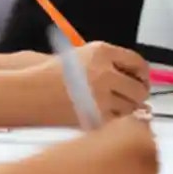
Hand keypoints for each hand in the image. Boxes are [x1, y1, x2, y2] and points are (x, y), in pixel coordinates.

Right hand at [34, 41, 150, 122]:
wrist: (29, 91)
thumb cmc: (52, 74)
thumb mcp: (82, 55)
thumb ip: (111, 63)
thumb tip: (142, 81)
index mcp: (102, 52)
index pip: (138, 63)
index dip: (143, 75)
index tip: (141, 81)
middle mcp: (104, 71)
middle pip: (139, 89)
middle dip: (137, 95)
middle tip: (130, 99)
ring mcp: (100, 95)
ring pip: (131, 108)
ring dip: (128, 110)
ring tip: (114, 107)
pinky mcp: (94, 116)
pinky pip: (118, 122)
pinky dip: (116, 122)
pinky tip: (106, 117)